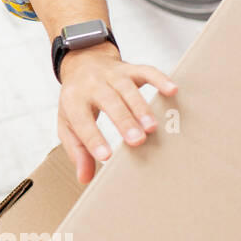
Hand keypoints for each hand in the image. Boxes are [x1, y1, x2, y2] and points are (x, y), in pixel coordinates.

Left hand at [56, 44, 177, 185]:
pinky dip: (159, 79)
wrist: (82, 62)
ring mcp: (113, 75)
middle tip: (137, 141)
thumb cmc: (76, 99)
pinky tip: (172, 90)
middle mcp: (93, 85)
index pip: (83, 121)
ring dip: (141, 107)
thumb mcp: (68, 124)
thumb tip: (84, 178)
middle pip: (109, 102)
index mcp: (74, 100)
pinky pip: (146, 71)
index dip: (94, 139)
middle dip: (124, 121)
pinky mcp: (130, 68)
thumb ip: (77, 150)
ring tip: (152, 127)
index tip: (106, 157)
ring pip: (127, 89)